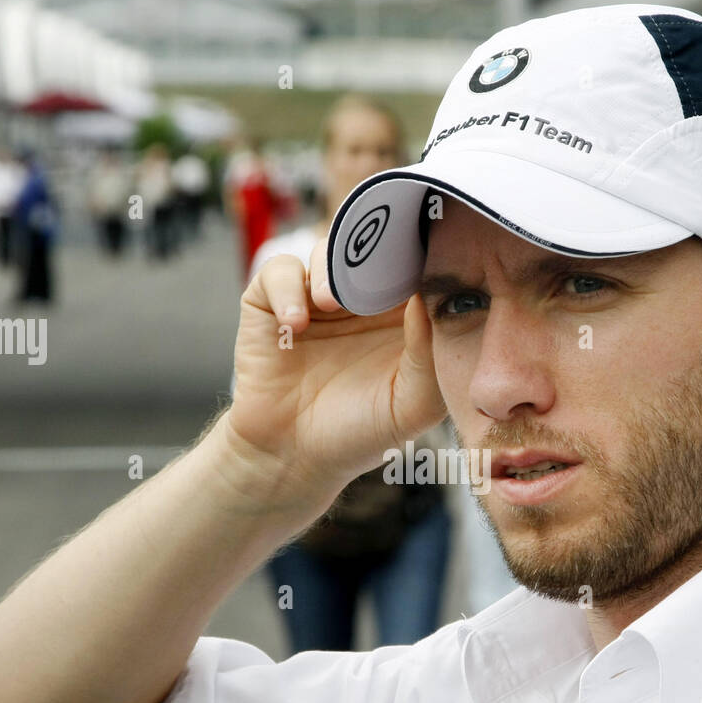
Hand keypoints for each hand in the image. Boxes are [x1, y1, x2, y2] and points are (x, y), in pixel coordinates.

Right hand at [222, 237, 446, 496]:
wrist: (295, 456)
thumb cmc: (362, 431)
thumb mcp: (414, 402)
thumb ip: (429, 351)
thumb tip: (427, 295)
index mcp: (403, 314)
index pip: (417, 265)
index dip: (422, 255)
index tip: (427, 257)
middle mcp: (361, 298)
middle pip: (372, 246)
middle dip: (377, 250)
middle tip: (379, 269)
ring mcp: (315, 297)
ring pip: (328, 250)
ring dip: (331, 269)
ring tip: (330, 302)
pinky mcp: (272, 302)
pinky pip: (279, 271)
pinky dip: (288, 289)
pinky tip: (296, 324)